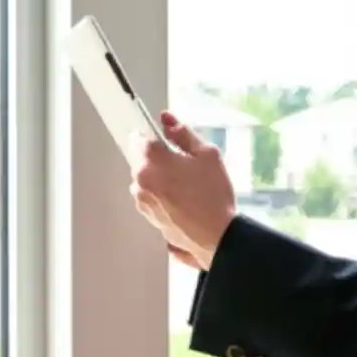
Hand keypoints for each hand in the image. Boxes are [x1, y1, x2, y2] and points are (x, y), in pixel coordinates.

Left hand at [129, 111, 236, 270]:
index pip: (139, 136)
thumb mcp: (207, 155)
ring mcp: (142, 201)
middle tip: (184, 164)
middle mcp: (140, 181)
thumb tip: (168, 120)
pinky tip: (183, 200)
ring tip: (186, 185)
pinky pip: (150, 197)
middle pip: (141, 158)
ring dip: (159, 177)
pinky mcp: (147, 216)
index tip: (162, 137)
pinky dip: (162, 195)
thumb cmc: (214, 197)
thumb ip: (183, 133)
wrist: (217, 236)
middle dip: (158, 158)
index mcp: (152, 161)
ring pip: (145, 178)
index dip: (152, 135)